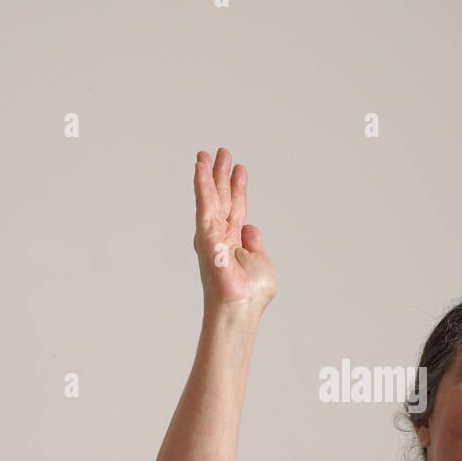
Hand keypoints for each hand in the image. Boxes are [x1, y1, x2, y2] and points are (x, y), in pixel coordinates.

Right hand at [193, 147, 275, 310]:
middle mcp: (220, 236)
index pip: (236, 209)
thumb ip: (254, 243)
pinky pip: (204, 203)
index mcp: (234, 242)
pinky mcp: (205, 234)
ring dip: (210, 174)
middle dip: (222, 176)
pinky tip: (201, 167)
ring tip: (208, 153)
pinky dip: (202, 184)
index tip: (240, 169)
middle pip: (222, 199)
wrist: (240, 307)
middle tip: (223, 153)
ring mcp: (211, 235)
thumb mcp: (261, 261)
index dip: (238, 189)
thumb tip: (250, 228)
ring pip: (210, 197)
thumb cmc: (250, 294)